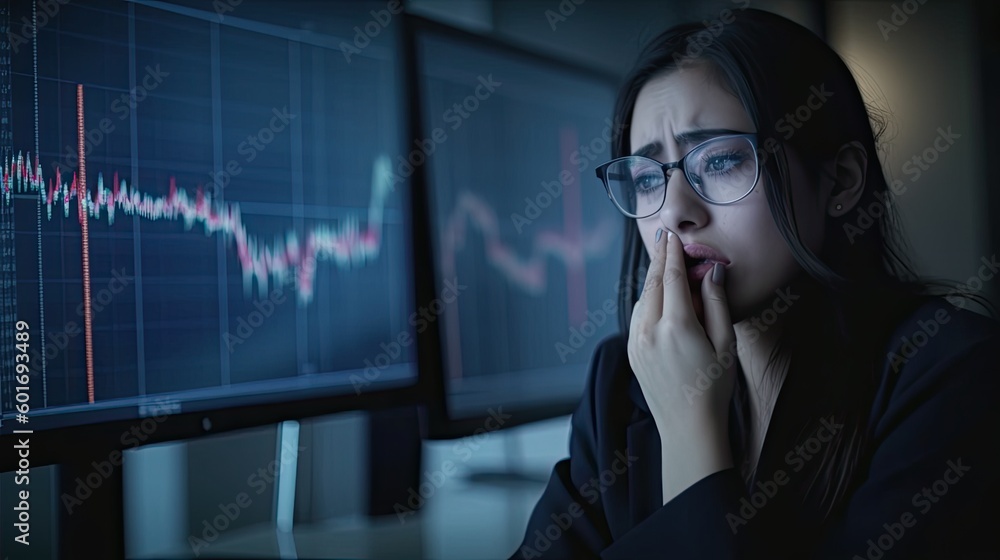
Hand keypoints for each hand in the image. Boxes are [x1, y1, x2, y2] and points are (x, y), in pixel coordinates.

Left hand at [627, 228, 736, 501]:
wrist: (689, 427)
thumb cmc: (714, 388)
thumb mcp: (725, 343)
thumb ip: (716, 304)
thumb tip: (711, 272)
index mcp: (676, 326)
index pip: (671, 277)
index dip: (672, 253)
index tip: (672, 235)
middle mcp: (650, 331)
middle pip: (651, 283)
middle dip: (658, 259)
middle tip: (663, 238)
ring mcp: (637, 343)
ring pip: (641, 299)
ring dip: (651, 280)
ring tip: (663, 265)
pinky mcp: (632, 353)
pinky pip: (636, 317)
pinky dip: (646, 301)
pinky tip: (657, 298)